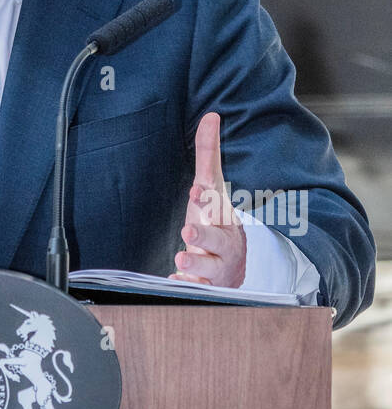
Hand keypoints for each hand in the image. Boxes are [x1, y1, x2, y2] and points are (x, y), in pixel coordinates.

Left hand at [170, 112, 245, 287]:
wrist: (232, 266)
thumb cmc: (216, 222)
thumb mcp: (211, 190)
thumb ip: (208, 155)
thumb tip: (210, 117)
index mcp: (223, 217)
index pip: (217, 205)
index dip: (208, 199)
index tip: (197, 191)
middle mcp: (223, 243)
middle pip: (218, 241)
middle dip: (204, 236)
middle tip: (188, 231)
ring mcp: (215, 268)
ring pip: (208, 270)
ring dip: (194, 263)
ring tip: (181, 257)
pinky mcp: (204, 288)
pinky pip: (196, 291)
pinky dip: (186, 287)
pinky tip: (176, 282)